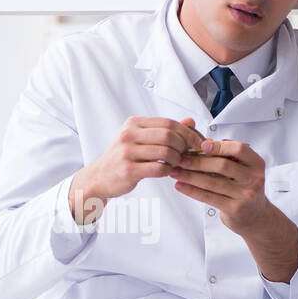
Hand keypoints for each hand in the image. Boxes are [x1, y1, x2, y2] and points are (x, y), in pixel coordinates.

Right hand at [69, 117, 205, 223]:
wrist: (99, 177)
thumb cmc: (123, 158)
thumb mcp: (141, 139)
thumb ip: (165, 130)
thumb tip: (190, 121)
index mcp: (134, 124)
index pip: (168, 123)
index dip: (188, 132)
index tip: (199, 141)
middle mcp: (129, 135)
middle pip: (168, 135)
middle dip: (184, 146)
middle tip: (187, 155)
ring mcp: (127, 152)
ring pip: (165, 152)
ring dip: (177, 160)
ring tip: (176, 164)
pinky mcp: (127, 170)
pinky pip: (158, 169)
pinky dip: (168, 171)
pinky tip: (166, 171)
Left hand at [166, 137, 274, 235]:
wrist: (255, 215)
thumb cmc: (245, 188)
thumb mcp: (242, 169)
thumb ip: (227, 155)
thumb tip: (205, 143)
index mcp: (256, 164)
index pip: (239, 149)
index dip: (219, 146)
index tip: (201, 146)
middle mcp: (254, 178)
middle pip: (223, 165)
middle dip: (198, 162)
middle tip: (181, 159)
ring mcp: (245, 195)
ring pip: (213, 182)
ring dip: (191, 176)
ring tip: (176, 172)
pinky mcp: (235, 209)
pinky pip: (209, 197)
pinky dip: (192, 190)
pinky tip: (181, 186)